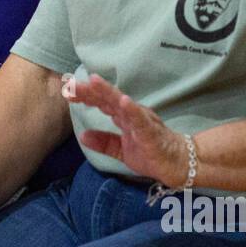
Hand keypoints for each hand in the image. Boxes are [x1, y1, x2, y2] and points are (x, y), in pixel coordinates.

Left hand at [66, 72, 187, 184]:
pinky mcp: (151, 131)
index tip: (68, 90)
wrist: (177, 165)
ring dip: (108, 92)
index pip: (102, 102)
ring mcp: (142, 120)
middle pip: (108, 98)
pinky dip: (132, 110)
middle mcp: (132, 113)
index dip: (86, 95)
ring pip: (122, 103)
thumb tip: (83, 136)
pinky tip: (124, 101)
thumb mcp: (121, 150)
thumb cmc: (151, 154)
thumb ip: (104, 142)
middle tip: (71, 83)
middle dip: (90, 90)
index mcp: (124, 117)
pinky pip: (140, 119)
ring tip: (94, 82)